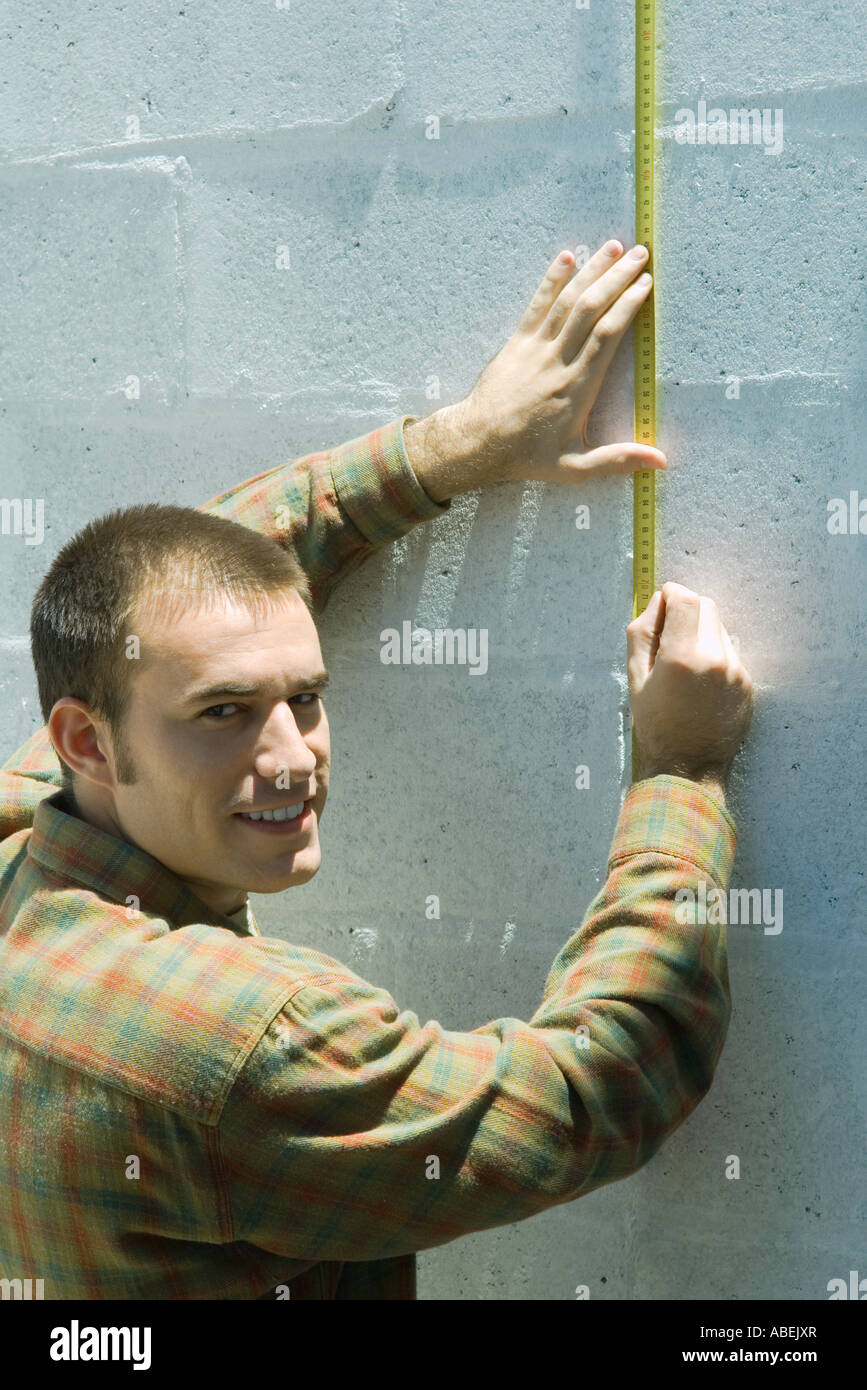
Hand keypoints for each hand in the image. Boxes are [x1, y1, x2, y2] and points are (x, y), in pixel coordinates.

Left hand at [444, 239, 667, 488]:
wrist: (476, 444)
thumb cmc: (527, 457)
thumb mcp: (574, 468)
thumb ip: (616, 461)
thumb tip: (660, 462)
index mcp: (576, 387)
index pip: (606, 335)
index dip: (627, 305)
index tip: (645, 284)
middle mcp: (557, 361)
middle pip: (590, 309)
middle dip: (617, 277)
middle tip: (641, 254)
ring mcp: (534, 349)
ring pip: (566, 302)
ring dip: (591, 271)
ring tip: (614, 247)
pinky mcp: (516, 344)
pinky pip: (536, 307)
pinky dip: (551, 281)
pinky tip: (565, 257)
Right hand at [627, 583, 753, 784]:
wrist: (688, 768)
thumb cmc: (655, 725)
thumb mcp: (635, 678)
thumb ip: (643, 633)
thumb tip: (658, 601)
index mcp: (683, 657)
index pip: (686, 599)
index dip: (672, 593)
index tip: (664, 600)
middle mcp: (716, 660)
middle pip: (707, 607)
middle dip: (687, 611)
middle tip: (669, 635)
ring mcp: (736, 672)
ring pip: (719, 629)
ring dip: (701, 633)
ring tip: (683, 665)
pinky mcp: (747, 683)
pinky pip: (730, 653)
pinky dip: (714, 655)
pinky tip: (699, 683)